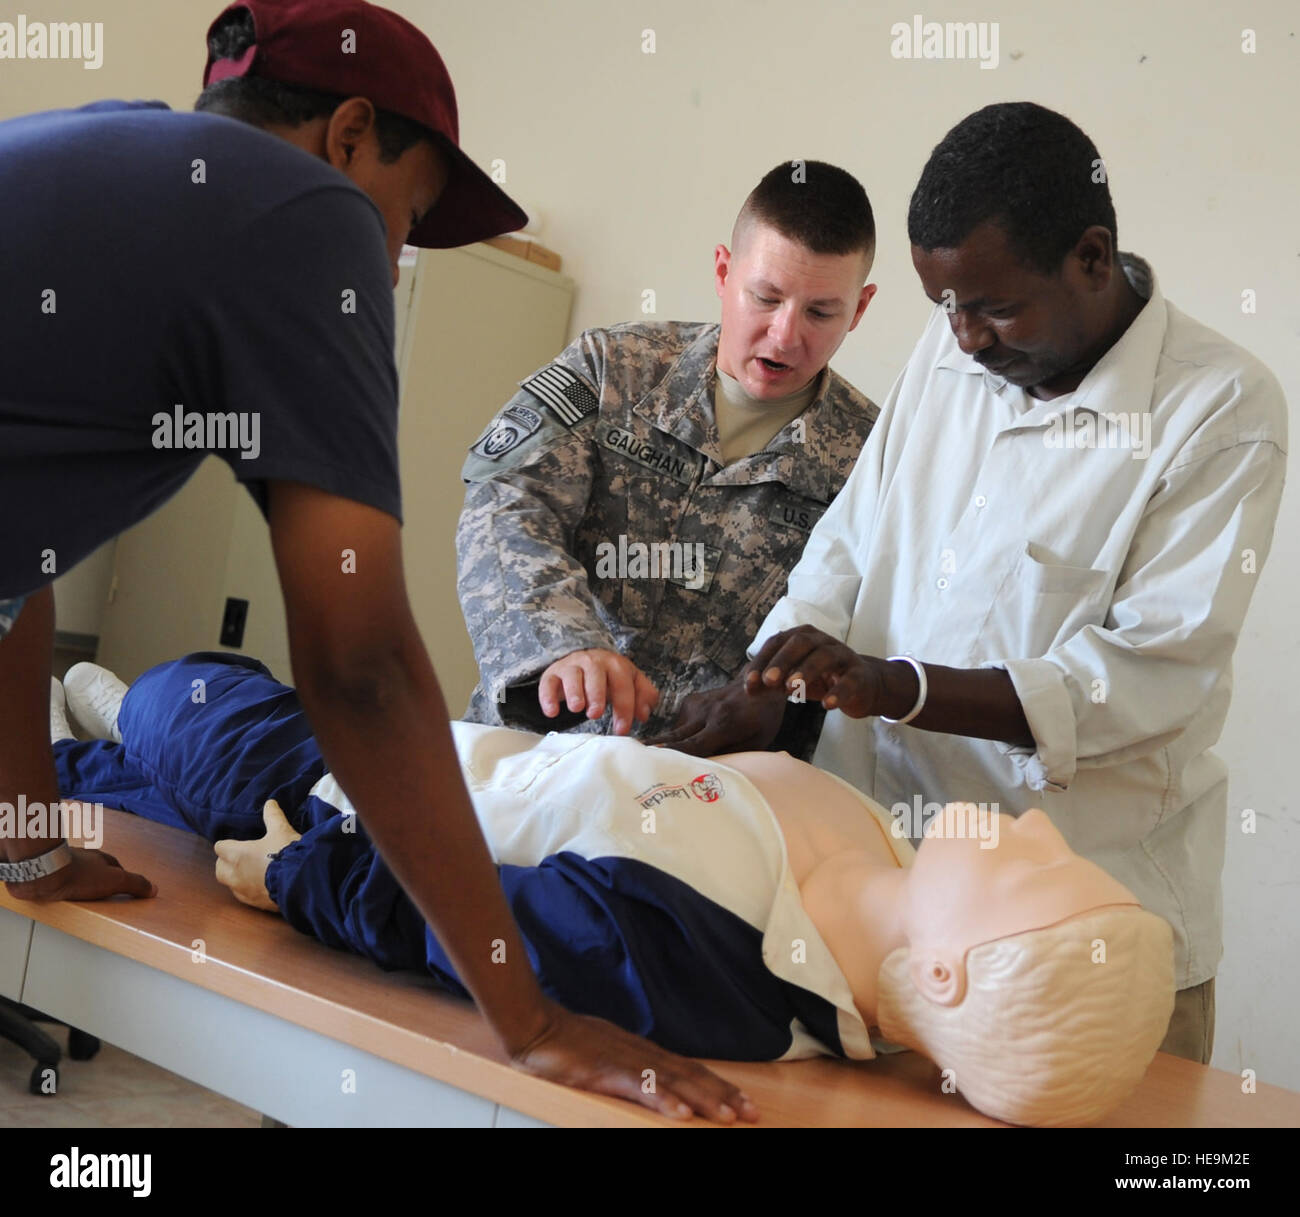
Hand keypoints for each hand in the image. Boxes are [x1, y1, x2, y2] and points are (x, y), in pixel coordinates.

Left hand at [5, 843, 154, 901]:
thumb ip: (135, 884)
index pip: (117, 868)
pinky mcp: (49, 871)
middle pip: (97, 869)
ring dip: (80, 881)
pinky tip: (60, 894)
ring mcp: (65, 864)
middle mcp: (85, 858)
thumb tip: (154, 889)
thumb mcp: (115, 881)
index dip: (122, 879)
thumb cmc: (79, 875)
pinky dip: (62, 884)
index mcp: (102, 859)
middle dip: (100, 879)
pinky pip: (58, 878)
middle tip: (102, 894)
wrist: (45, 873)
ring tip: (81, 896)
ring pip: (77, 872)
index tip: (124, 890)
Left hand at [213, 800, 300, 911]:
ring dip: (235, 878)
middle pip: (219, 868)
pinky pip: (244, 896)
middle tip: (240, 857)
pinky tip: (261, 885)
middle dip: (226, 863)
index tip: (236, 843)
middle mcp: (235, 874)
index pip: (220, 847)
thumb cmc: (287, 853)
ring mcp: (243, 891)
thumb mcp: (282, 830)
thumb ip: (273, 816)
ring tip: (250, 872)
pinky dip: (248, 890)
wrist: (301, 881)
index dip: (227, 844)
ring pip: (230, 884)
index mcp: (237, 854)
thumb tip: (269, 803)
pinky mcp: (254, 904)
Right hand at [510, 1000, 757, 1123]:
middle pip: (691, 1075)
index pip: (690, 1070)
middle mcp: (642, 1054)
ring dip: (703, 1098)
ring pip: (673, 1081)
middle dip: (723, 1094)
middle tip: (753, 1112)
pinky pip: (638, 1085)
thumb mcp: (608, 1057)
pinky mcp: (604, 1069)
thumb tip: (656, 1083)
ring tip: (729, 1115)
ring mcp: (625, 1060)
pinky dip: (661, 1098)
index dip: (718, 1085)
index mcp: (644, 1053)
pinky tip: (679, 1112)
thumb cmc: (568, 1042)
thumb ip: (633, 1069)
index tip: (744, 1101)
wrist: (535, 1025)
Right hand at [538, 648, 658, 734]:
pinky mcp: (553, 674)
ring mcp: (572, 666)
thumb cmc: (609, 677)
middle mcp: (594, 662)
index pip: (623, 684)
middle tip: (596, 714)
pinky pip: (548, 683)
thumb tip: (645, 713)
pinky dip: (548, 697)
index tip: (622, 729)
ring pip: (572, 675)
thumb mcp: (630, 681)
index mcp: (616, 665)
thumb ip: (643, 695)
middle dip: (597, 694)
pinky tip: (552, 711)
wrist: (583, 660)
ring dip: (574, 692)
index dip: (624, 707)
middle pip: (596, 675)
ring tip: (578, 709)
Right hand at [642, 680, 786, 756]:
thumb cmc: (762, 719)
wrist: (763, 681)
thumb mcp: (756, 742)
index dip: (673, 755)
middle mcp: (706, 712)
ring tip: (649, 760)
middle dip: (654, 750)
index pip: (694, 745)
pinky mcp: (691, 700)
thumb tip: (708, 772)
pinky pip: (679, 723)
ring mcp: (697, 703)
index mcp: (724, 725)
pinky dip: (676, 735)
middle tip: (631, 762)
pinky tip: (677, 743)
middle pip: (675, 737)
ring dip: (665, 745)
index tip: (652, 762)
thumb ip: (732, 756)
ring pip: (675, 731)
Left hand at [745, 625, 882, 716]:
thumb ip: (773, 681)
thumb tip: (750, 688)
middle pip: (800, 642)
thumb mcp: (794, 678)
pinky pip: (849, 681)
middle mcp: (822, 641)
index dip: (762, 661)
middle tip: (768, 681)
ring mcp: (843, 655)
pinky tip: (826, 704)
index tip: (749, 683)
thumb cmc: (822, 678)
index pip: (777, 643)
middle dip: (782, 660)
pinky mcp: (859, 674)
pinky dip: (838, 692)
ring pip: (825, 657)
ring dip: (806, 671)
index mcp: (802, 637)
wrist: (863, 686)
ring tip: (792, 688)